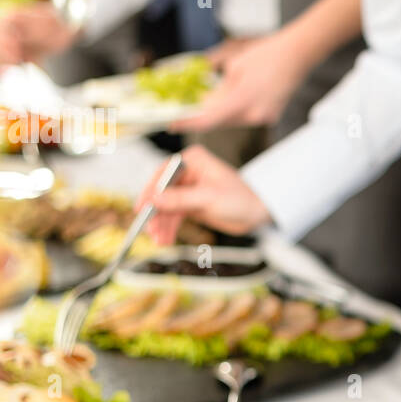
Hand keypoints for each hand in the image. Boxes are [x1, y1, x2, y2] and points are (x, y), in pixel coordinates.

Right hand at [140, 145, 271, 243]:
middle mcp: (187, 172)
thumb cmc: (241, 198)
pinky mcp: (190, 204)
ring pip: (166, 207)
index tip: (142, 208)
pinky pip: (174, 216)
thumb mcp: (210, 198)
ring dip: (161, 224)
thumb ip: (182, 199)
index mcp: (193, 161)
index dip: (150, 191)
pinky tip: (165, 239)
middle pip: (161, 192)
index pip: (163, 173)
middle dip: (155, 213)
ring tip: (159, 240)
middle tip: (150, 230)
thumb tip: (155, 199)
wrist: (257, 214)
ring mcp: (187, 189)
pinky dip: (169, 228)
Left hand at [171, 29, 308, 131]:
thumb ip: (219, 89)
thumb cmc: (267, 54)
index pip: (208, 120)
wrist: (297, 55)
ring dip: (220, 112)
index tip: (172, 124)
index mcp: (242, 101)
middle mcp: (254, 115)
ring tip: (213, 97)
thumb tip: (205, 102)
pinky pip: (246, 117)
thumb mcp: (234, 67)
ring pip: (233, 120)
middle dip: (203, 116)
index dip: (188, 124)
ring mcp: (264, 118)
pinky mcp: (270, 116)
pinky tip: (238, 95)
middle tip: (186, 110)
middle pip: (220, 123)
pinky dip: (236, 109)